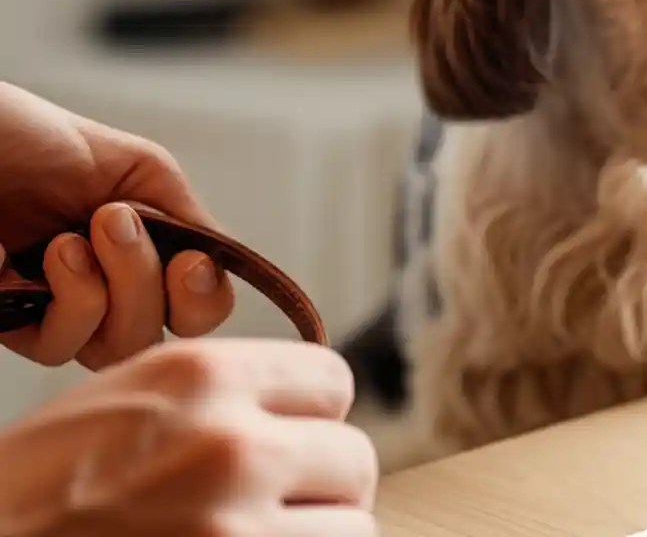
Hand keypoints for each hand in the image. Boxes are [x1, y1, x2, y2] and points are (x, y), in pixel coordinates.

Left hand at [0, 83, 234, 368]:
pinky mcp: (9, 321)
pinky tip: (17, 256)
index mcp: (144, 253)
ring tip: (64, 242)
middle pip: (158, 336)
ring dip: (96, 294)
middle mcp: (106, 289)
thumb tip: (220, 262)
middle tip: (111, 223)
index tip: (191, 265)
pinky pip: (53, 345)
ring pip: (111, 347)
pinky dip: (50, 297)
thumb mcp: (137, 166)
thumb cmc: (35, 137)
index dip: (204, 301)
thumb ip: (186, 215)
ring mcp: (55, 309)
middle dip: (143, 284)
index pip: (197, 308)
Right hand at [0, 340, 377, 536]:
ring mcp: (237, 527)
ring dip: (316, 533)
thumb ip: (224, 395)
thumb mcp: (128, 401)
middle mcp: (231, 444)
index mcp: (201, 376)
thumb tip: (314, 411)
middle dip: (321, 482)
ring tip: (255, 536)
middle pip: (354, 456)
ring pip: (354, 524)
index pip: (333, 380)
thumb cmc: (40, 489)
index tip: (290, 437)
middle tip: (270, 503)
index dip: (313, 415)